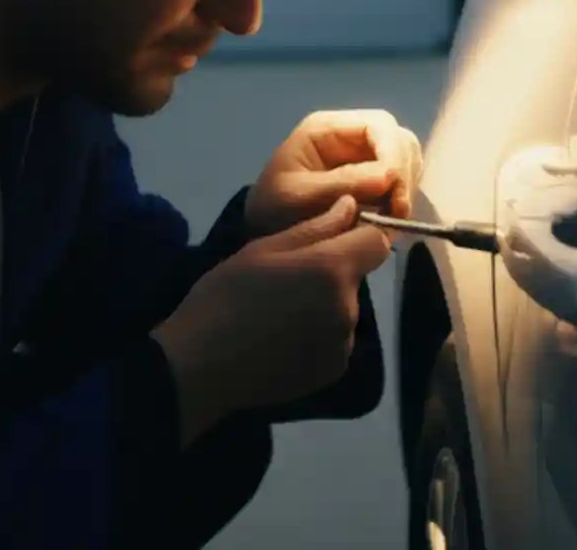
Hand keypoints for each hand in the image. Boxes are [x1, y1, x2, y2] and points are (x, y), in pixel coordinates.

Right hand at [150, 195, 390, 446]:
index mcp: (332, 270)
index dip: (357, 238)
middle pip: (354, 278)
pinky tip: (283, 342)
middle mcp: (348, 307)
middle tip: (286, 283)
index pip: (376, 242)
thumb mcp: (263, 249)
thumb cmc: (226, 296)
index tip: (326, 243)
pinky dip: (318, 337)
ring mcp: (343, 343)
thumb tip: (350, 206)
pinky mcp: (334, 370)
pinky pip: (336, 341)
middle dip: (331, 274)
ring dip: (324, 307)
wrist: (201, 365)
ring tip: (280, 316)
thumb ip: (315, 227)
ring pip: (345, 310)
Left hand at [244, 109, 422, 237]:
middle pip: (399, 140)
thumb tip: (388, 177)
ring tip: (392, 217)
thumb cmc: (273, 209)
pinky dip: (401, 199)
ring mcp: (364, 157)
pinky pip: (401, 181)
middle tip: (397, 211)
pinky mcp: (373, 179)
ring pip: (407, 160)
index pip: (379, 125)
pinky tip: (390, 218)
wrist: (264, 231)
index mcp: (327, 128)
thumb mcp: (297, 197)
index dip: (393, 154)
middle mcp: (350, 135)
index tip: (393, 190)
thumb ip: (340, 185)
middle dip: (404, 174)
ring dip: (406, 188)